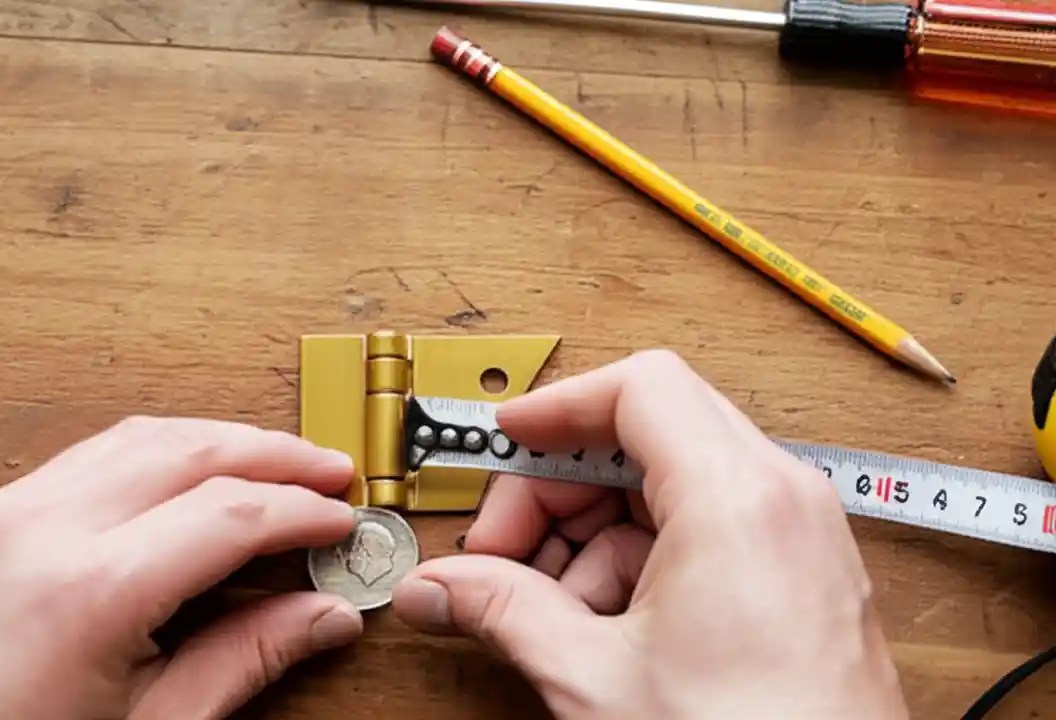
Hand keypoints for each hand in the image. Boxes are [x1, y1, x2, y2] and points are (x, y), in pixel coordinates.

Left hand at [0, 417, 363, 719]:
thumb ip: (240, 663)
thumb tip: (319, 618)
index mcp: (78, 598)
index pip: (226, 513)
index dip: (298, 508)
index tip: (337, 516)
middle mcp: (22, 538)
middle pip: (179, 449)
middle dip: (266, 451)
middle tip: (321, 469)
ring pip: (120, 442)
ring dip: (202, 444)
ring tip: (260, 466)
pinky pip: (61, 470)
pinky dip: (131, 468)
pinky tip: (167, 489)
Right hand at [392, 350, 908, 718]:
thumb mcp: (597, 678)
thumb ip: (503, 613)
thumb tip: (441, 586)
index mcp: (735, 499)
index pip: (637, 389)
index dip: (557, 407)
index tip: (505, 439)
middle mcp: (779, 499)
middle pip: (643, 437)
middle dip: (559, 490)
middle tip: (502, 555)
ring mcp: (795, 535)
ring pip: (666, 489)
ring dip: (593, 539)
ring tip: (552, 614)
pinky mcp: (797, 574)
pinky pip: (701, 532)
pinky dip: (639, 564)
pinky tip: (603, 632)